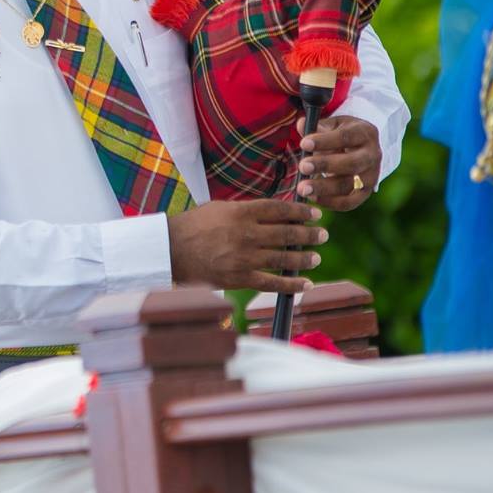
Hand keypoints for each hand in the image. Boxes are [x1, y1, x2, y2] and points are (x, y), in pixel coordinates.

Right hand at [167, 200, 322, 295]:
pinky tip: (305, 283)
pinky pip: (272, 282)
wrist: (170, 249)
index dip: (302, 212)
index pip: (280, 210)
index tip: (315, 214)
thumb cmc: (194, 226)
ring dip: (305, 258)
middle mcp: (246, 234)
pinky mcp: (239, 277)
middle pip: (288, 233)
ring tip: (315, 257)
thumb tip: (277, 212)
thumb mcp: (220, 208)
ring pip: (284, 258)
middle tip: (322, 235)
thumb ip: (247, 210)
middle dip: (310, 234)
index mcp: (241, 212)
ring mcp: (244, 257)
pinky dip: (292, 284)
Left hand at [297, 116, 380, 210]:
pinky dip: (331, 203)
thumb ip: (317, 126)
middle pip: (352, 163)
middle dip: (325, 165)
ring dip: (324, 188)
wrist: (360, 148)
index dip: (325, 141)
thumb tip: (301, 124)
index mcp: (365, 133)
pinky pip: (351, 202)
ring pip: (350, 185)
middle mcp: (372, 154)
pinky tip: (313, 198)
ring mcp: (371, 175)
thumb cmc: (340, 134)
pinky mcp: (366, 191)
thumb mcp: (333, 125)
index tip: (303, 143)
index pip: (346, 136)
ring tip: (302, 189)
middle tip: (302, 167)